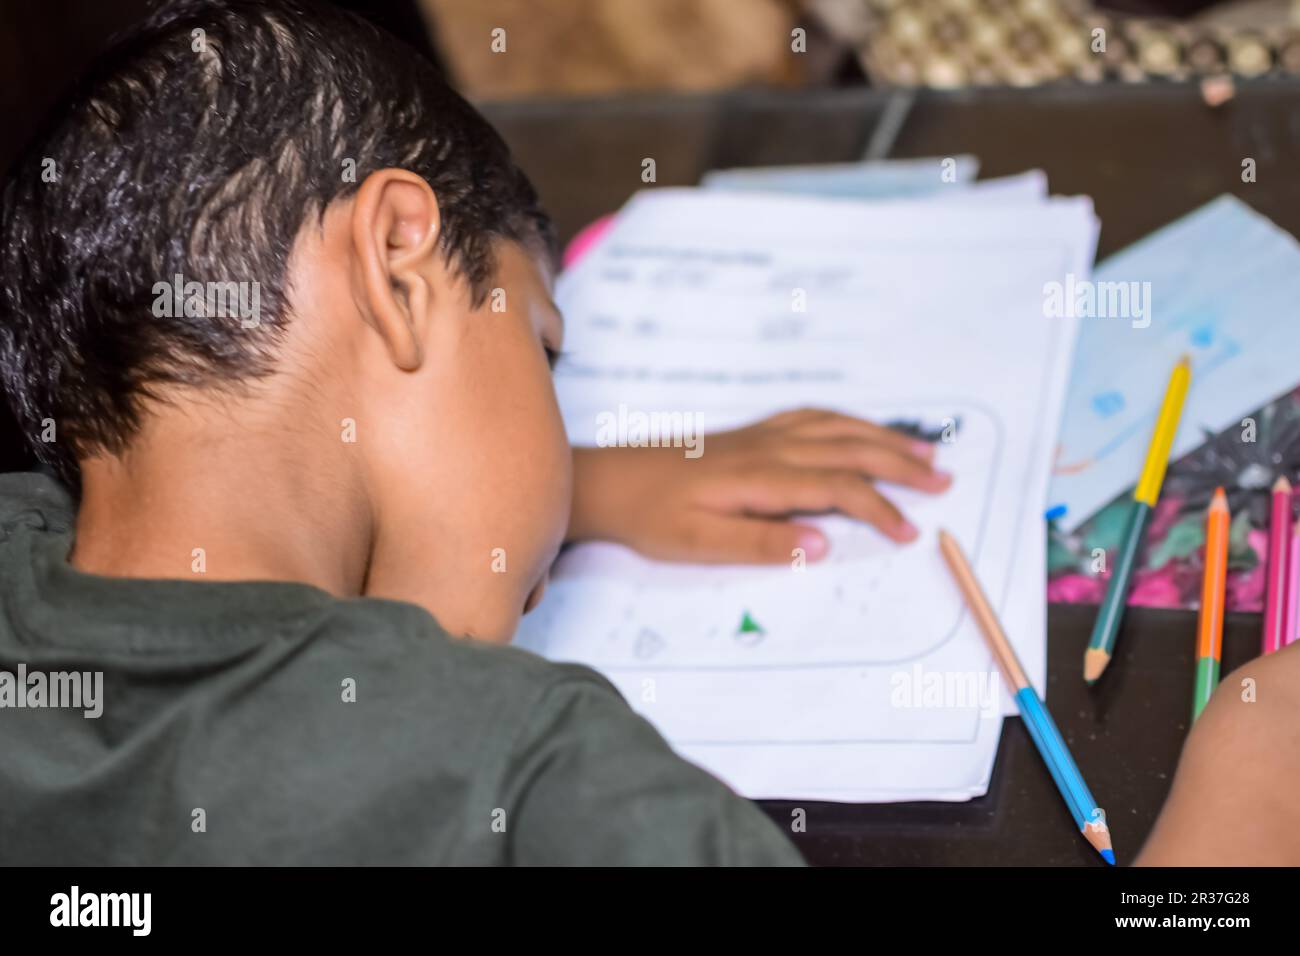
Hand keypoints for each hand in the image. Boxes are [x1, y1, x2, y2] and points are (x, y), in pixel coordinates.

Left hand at [568, 408, 951, 563]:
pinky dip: (846, 420)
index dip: (880, 509)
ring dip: (882, 436)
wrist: (609, 481)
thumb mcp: (700, 545)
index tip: (910, 533)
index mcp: (761, 478)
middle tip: (944, 480)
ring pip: (835, 427)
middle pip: (849, 448)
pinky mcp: (749, 434)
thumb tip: (822, 544)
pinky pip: (810, 416)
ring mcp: (760, 436)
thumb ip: (763, 544)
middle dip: (900, 463)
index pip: (838, 488)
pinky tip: (859, 429)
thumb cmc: (651, 519)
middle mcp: (768, 448)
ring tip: (923, 450)